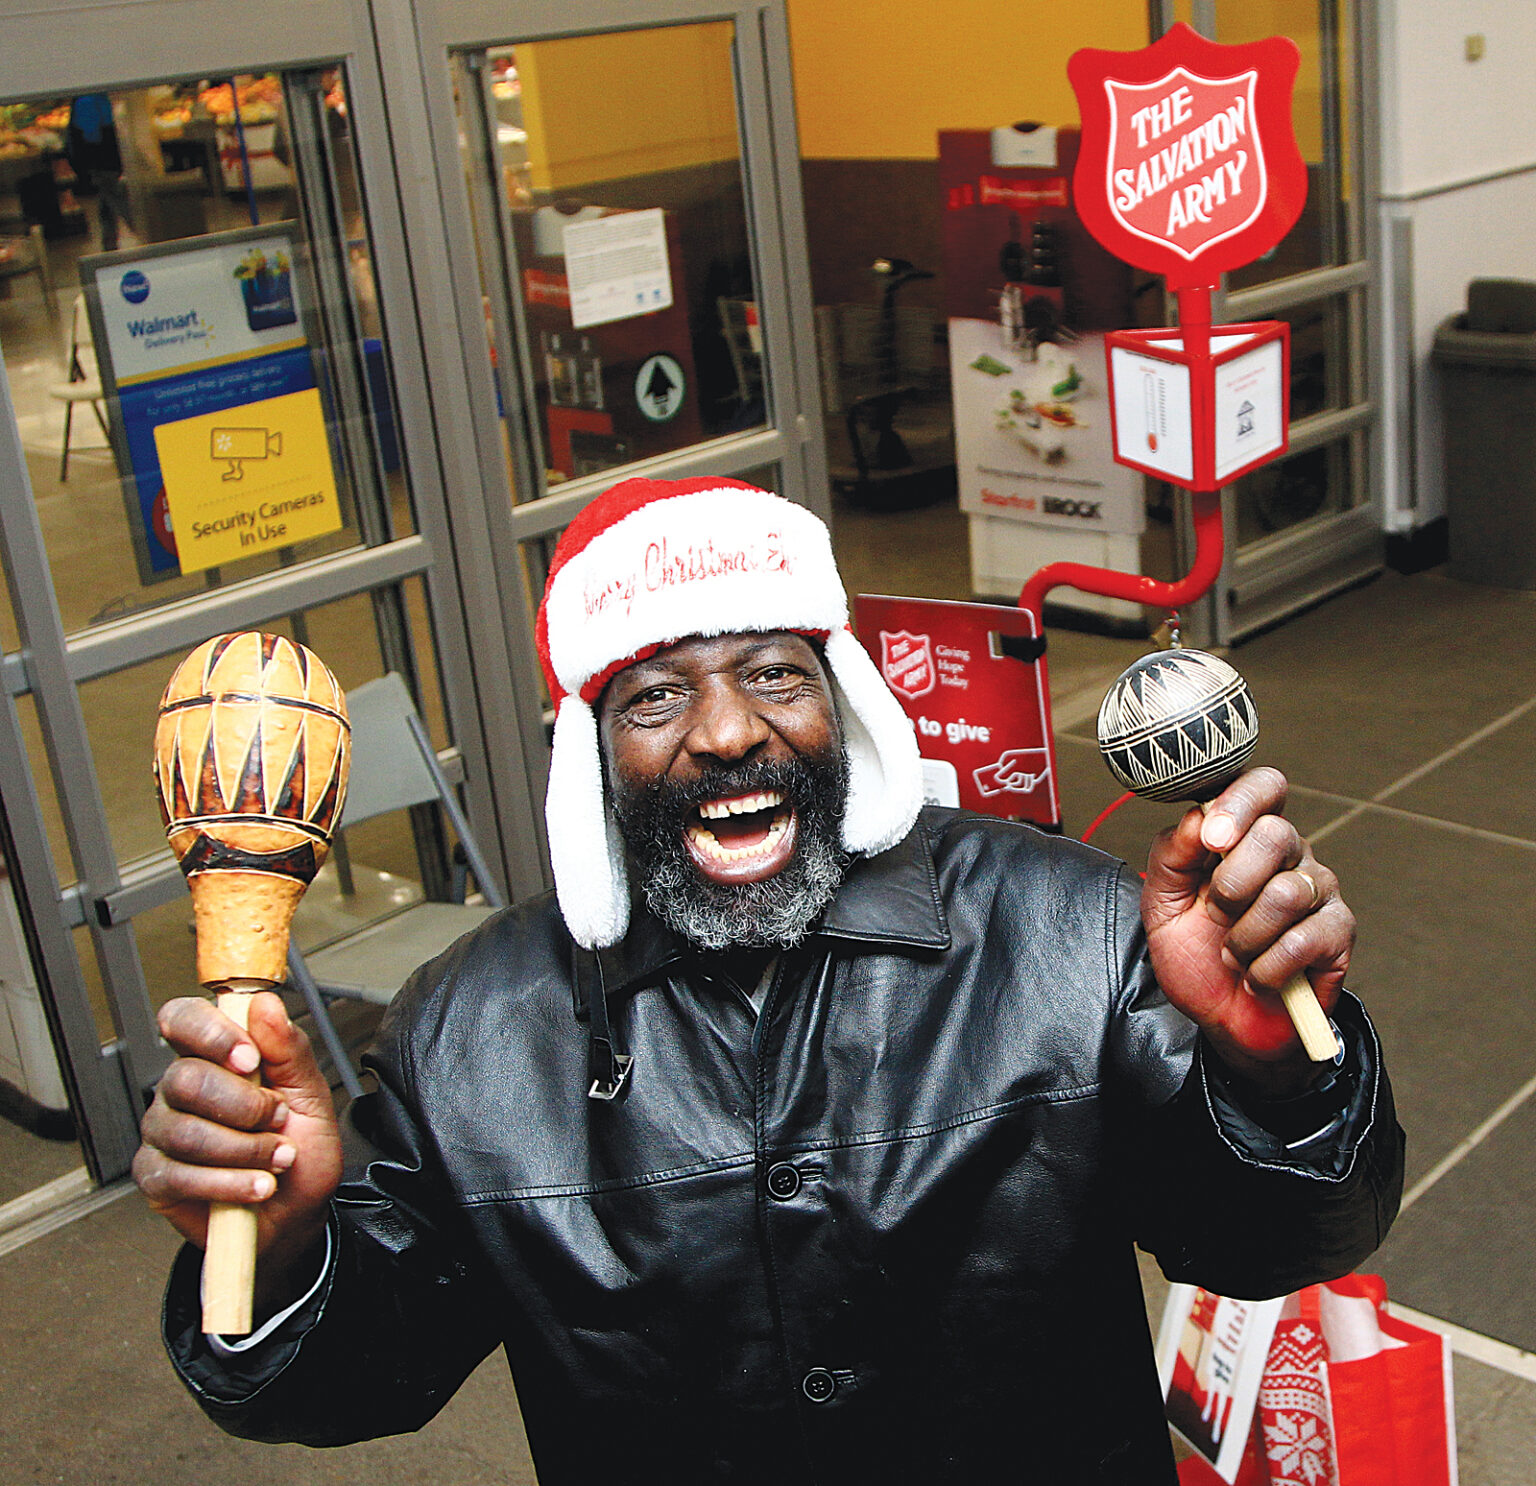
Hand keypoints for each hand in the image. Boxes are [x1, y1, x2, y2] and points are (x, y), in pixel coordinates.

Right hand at [134, 992, 342, 1309]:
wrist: (296, 1214)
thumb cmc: (300, 1150)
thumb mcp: (311, 1095)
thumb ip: (289, 1049)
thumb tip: (267, 1005)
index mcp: (215, 1056)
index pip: (183, 1020)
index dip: (211, 1033)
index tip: (250, 1058)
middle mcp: (180, 1089)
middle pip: (186, 1079)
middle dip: (245, 1106)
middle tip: (278, 1121)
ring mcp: (163, 1132)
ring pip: (186, 1131)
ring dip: (245, 1149)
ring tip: (276, 1159)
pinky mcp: (156, 1177)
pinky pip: (179, 1174)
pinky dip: (228, 1182)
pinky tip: (255, 1185)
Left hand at [1141, 767, 1354, 1089]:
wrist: (1224, 1020)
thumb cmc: (1196, 955)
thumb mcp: (1163, 904)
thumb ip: (1172, 856)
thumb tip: (1196, 817)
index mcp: (1247, 836)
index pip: (1264, 787)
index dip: (1240, 803)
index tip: (1212, 838)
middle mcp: (1290, 854)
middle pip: (1275, 833)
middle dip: (1230, 885)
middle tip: (1215, 915)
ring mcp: (1319, 891)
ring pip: (1286, 891)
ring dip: (1244, 935)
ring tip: (1233, 953)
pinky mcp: (1338, 933)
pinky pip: (1304, 938)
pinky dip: (1266, 966)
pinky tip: (1258, 976)